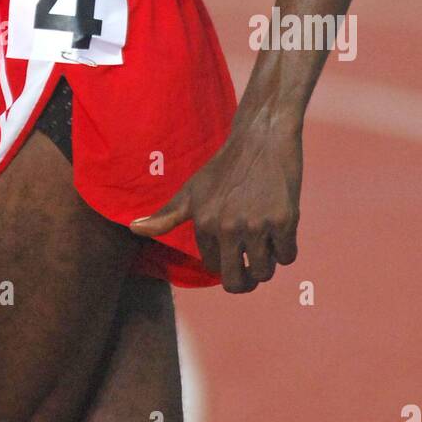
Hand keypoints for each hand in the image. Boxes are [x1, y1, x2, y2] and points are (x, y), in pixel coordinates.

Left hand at [130, 117, 302, 292]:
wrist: (261, 138)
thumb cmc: (224, 167)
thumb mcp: (191, 191)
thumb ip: (165, 216)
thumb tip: (133, 229)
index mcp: (204, 223)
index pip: (214, 267)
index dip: (225, 260)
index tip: (231, 243)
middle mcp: (227, 227)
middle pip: (237, 283)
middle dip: (245, 281)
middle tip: (252, 269)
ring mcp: (256, 225)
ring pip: (265, 272)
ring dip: (268, 262)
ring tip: (265, 237)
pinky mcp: (283, 221)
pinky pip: (288, 256)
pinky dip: (286, 247)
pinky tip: (280, 225)